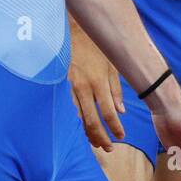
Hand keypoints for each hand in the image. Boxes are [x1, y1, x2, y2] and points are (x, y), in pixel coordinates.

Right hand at [68, 23, 124, 149]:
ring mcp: (68, 88)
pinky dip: (74, 123)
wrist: (72, 32)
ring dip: (86, 134)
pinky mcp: (59, 88)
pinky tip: (79, 129)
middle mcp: (83, 88)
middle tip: (108, 148)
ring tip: (95, 143)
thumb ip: (116, 89)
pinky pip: (67, 110)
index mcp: (98, 82)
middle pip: (91, 122)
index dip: (115, 128)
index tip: (121, 137)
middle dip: (100, 138)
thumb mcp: (111, 65)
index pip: (108, 113)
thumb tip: (121, 111)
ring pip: (77, 119)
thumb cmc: (95, 48)